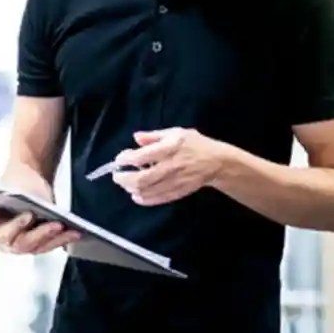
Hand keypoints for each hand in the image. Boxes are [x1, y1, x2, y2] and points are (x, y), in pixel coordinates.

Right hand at [0, 178, 80, 255]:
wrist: (26, 181)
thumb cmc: (11, 186)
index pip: (5, 235)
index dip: (16, 227)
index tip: (28, 215)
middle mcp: (8, 243)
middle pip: (25, 245)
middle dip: (41, 235)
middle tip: (56, 224)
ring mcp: (26, 245)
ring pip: (41, 247)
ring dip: (56, 239)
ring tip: (68, 228)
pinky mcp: (41, 243)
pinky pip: (52, 245)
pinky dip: (63, 239)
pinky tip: (76, 232)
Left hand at [110, 127, 225, 205]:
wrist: (217, 162)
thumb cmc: (195, 144)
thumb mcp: (176, 132)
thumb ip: (154, 136)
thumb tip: (136, 137)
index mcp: (169, 148)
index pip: (141, 156)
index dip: (126, 159)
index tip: (119, 160)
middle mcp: (170, 166)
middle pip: (141, 178)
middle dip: (123, 178)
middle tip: (116, 175)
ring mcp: (174, 181)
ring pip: (147, 191)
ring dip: (131, 189)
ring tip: (126, 184)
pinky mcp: (178, 192)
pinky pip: (157, 199)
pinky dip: (143, 199)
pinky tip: (136, 196)